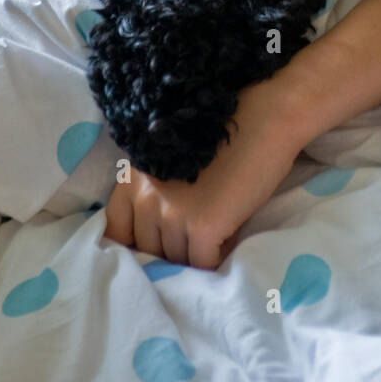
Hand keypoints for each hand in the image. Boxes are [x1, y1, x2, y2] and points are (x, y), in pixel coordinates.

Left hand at [102, 78, 302, 268]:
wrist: (264, 118)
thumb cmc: (224, 134)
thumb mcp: (171, 161)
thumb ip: (154, 193)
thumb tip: (155, 238)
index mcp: (133, 178)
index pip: (116, 229)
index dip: (137, 242)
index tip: (157, 244)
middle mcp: (145, 196)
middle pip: (150, 249)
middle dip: (172, 248)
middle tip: (198, 235)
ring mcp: (172, 212)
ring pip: (177, 259)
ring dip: (195, 254)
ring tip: (216, 232)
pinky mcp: (202, 225)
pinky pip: (202, 263)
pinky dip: (217, 259)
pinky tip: (228, 238)